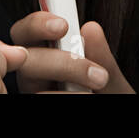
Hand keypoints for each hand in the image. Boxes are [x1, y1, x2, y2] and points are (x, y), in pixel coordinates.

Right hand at [10, 11, 133, 92]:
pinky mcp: (35, 104)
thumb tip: (91, 28)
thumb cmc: (107, 95)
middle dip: (60, 62)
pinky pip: (44, 100)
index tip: (63, 25)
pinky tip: (86, 98)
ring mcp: (35, 94)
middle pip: (27, 60)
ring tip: (94, 93)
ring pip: (37, 89)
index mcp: (45, 55)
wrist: (112, 113)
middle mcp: (35, 77)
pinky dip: (65, 99)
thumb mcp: (111, 79)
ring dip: (69, 88)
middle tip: (96, 73)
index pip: (27, 32)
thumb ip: (102, 57)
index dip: (37, 24)